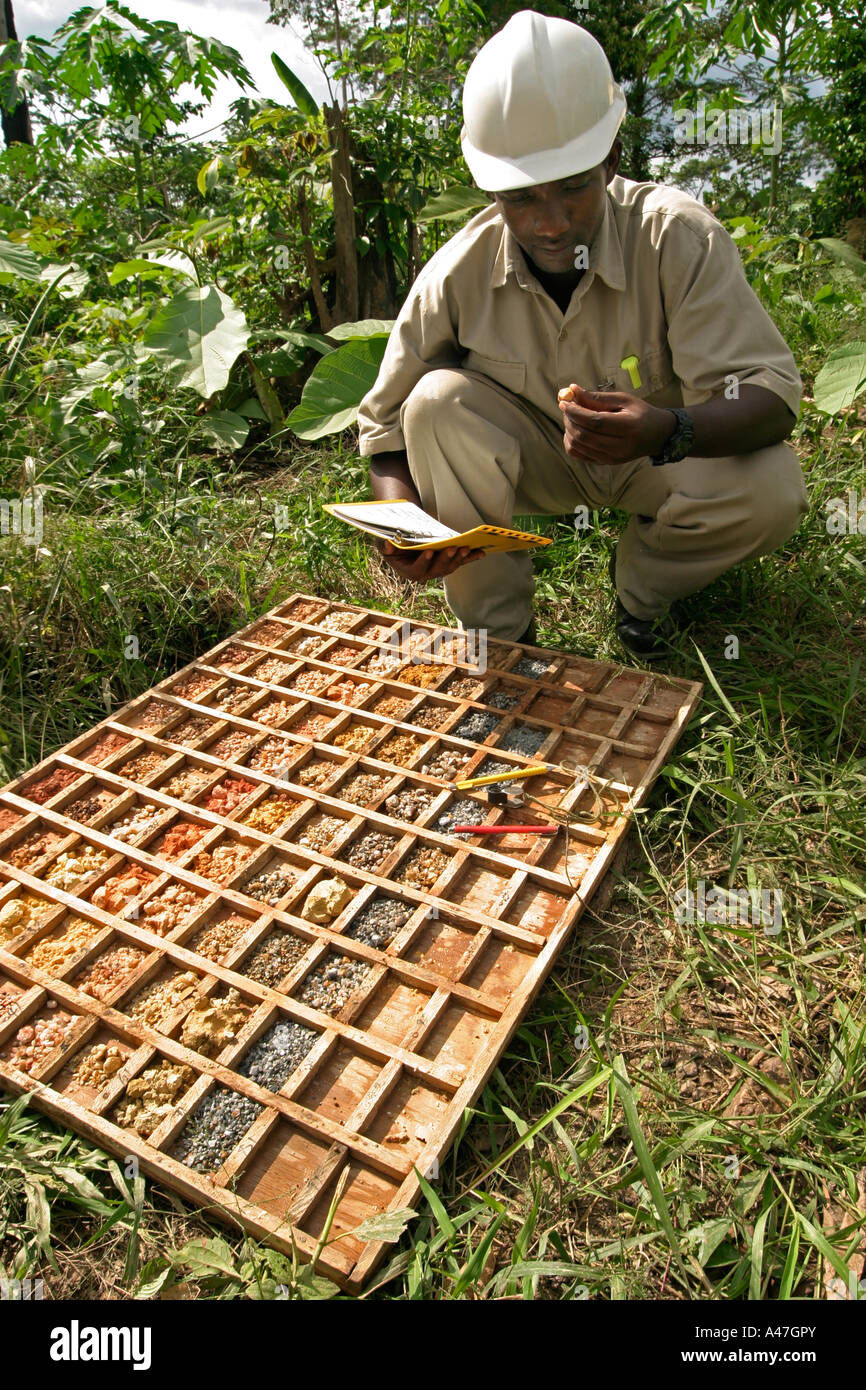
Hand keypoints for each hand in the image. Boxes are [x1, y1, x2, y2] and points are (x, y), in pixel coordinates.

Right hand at [379, 539, 483, 580]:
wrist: (403, 543)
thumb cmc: (393, 545)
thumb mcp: (385, 545)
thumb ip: (386, 547)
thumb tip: (388, 545)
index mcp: (410, 572)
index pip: (417, 570)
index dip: (423, 562)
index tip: (428, 552)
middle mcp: (425, 574)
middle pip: (437, 570)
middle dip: (445, 559)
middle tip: (453, 549)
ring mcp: (438, 569)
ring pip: (450, 566)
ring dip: (459, 558)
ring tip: (466, 549)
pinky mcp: (447, 563)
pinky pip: (460, 561)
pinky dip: (470, 557)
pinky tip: (481, 553)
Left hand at [558, 383, 674, 464]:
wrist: (657, 436)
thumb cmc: (640, 413)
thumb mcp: (624, 400)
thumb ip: (598, 397)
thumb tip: (573, 390)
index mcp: (629, 427)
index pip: (595, 422)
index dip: (576, 412)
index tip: (564, 402)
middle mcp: (620, 447)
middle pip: (584, 435)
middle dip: (570, 420)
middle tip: (567, 407)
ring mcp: (612, 458)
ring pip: (578, 446)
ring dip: (569, 429)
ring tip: (571, 417)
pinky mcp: (606, 463)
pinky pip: (579, 455)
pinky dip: (571, 442)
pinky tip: (574, 431)